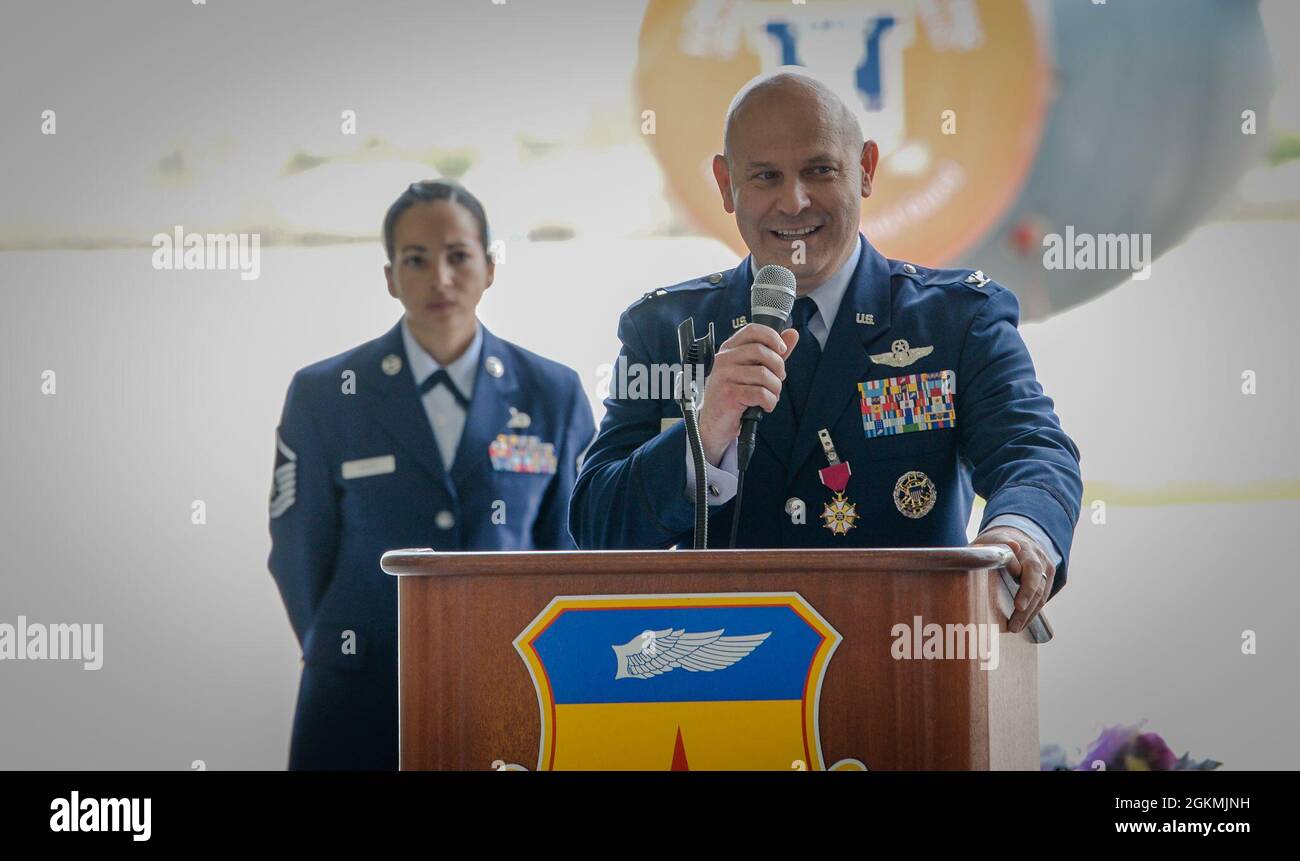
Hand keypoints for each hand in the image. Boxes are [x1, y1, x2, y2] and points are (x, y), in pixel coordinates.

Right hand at [697, 323, 799, 464]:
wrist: (715, 423)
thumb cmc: (733, 395)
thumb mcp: (752, 371)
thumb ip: (773, 353)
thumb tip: (792, 334)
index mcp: (730, 349)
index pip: (753, 330)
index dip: (772, 337)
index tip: (781, 349)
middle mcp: (724, 359)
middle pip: (762, 351)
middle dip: (778, 368)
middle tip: (777, 379)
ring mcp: (724, 376)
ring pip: (764, 374)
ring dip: (775, 389)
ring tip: (770, 396)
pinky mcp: (728, 394)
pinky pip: (760, 393)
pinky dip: (769, 402)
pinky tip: (765, 405)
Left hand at [971, 525, 1055, 633]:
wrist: (1016, 535)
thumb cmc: (993, 545)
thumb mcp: (982, 544)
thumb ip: (978, 553)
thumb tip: (974, 563)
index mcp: (1014, 543)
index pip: (1022, 563)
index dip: (1023, 585)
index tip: (1018, 605)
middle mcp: (1032, 552)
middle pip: (1034, 576)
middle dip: (1027, 602)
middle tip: (1015, 624)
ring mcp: (1043, 562)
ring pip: (1041, 589)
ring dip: (1029, 612)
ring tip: (1015, 628)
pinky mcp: (1048, 573)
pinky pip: (1044, 595)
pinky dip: (1033, 610)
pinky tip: (1022, 622)